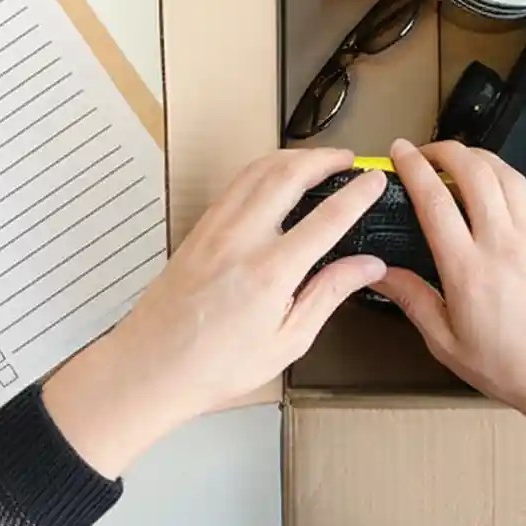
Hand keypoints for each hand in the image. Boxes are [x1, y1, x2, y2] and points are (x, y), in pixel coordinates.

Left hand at [44, 148, 386, 476]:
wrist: (150, 368)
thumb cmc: (214, 366)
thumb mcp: (287, 342)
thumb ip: (328, 295)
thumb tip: (367, 267)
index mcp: (271, 272)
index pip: (327, 217)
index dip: (358, 193)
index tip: (376, 180)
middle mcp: (241, 240)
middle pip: (289, 174)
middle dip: (324, 158)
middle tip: (348, 158)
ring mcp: (215, 230)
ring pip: (258, 170)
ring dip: (292, 157)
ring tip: (317, 160)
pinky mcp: (198, 230)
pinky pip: (235, 185)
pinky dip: (262, 170)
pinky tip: (274, 177)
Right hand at [375, 139, 525, 509]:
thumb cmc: (511, 368)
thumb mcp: (447, 344)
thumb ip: (414, 301)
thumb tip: (380, 274)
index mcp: (467, 268)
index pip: (434, 199)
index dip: (412, 167)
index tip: (398, 152)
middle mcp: (501, 243)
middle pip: (472, 171)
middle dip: (445, 149)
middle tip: (425, 151)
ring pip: (505, 174)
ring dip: (478, 156)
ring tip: (459, 159)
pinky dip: (506, 179)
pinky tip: (495, 188)